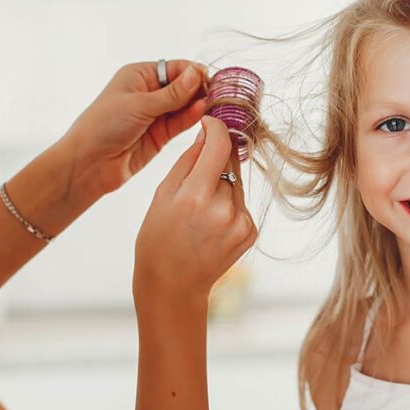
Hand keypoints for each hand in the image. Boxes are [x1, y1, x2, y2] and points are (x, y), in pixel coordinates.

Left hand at [61, 60, 208, 200]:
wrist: (89, 163)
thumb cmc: (103, 126)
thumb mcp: (140, 105)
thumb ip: (172, 93)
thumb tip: (196, 73)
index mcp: (139, 75)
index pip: (176, 68)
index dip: (194, 73)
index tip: (211, 80)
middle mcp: (149, 92)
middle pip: (184, 86)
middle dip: (200, 89)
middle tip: (218, 94)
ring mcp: (155, 114)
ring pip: (185, 105)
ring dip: (199, 104)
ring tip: (215, 105)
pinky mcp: (160, 135)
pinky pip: (181, 123)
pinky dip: (193, 118)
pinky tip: (203, 113)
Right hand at [133, 116, 256, 317]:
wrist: (173, 285)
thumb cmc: (159, 239)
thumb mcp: (163, 195)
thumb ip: (188, 160)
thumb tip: (208, 132)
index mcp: (196, 196)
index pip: (220, 145)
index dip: (217, 128)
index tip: (210, 124)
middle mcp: (224, 209)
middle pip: (229, 163)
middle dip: (215, 162)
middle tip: (194, 182)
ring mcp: (240, 222)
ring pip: (236, 183)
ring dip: (222, 185)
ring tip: (200, 210)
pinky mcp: (250, 232)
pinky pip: (241, 204)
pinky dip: (228, 205)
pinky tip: (211, 224)